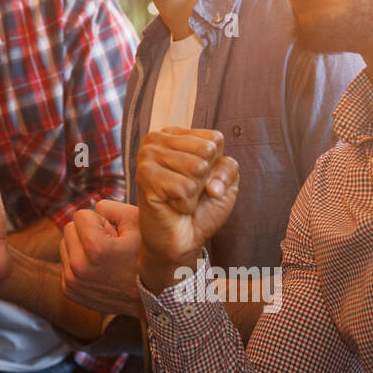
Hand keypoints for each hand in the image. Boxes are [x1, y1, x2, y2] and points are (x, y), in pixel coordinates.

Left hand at [59, 200, 142, 317]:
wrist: (154, 298)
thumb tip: (92, 211)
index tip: (116, 236)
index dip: (101, 221)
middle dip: (89, 233)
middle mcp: (79, 267)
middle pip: (70, 229)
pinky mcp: (70, 291)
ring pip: (65, 245)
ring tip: (106, 260)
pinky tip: (99, 271)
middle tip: (111, 248)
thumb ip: (110, 207)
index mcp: (95, 248)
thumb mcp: (137, 222)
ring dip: (82, 248)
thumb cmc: (148, 256)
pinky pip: (65, 263)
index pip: (81, 215)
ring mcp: (72, 282)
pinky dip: (79, 263)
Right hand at [135, 127, 238, 290]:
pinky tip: (172, 205)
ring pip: (196, 168)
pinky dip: (185, 203)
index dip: (217, 165)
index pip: (215, 139)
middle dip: (205, 179)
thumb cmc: (201, 207)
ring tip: (180, 198)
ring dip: (194, 192)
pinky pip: (184, 187)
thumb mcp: (224, 182)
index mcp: (176, 134)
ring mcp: (147, 155)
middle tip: (189, 191)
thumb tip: (211, 183)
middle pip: (207, 151)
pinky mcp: (144, 176)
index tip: (202, 179)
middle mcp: (157, 139)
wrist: (182, 239)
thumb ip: (228, 168)